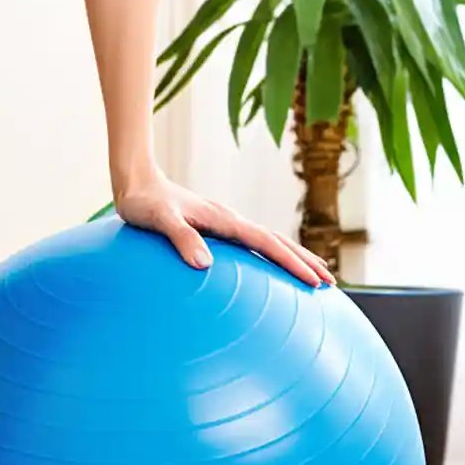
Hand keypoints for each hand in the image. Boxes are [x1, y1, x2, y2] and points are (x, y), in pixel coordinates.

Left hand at [115, 170, 335, 287]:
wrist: (135, 181)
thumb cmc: (144, 203)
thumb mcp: (160, 221)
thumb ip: (181, 238)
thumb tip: (204, 264)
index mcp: (224, 220)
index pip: (267, 243)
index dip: (293, 262)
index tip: (314, 280)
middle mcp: (230, 220)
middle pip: (277, 242)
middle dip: (304, 262)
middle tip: (329, 283)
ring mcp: (224, 223)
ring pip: (268, 241)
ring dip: (293, 257)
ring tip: (313, 275)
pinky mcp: (214, 228)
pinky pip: (251, 244)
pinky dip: (270, 254)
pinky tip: (269, 268)